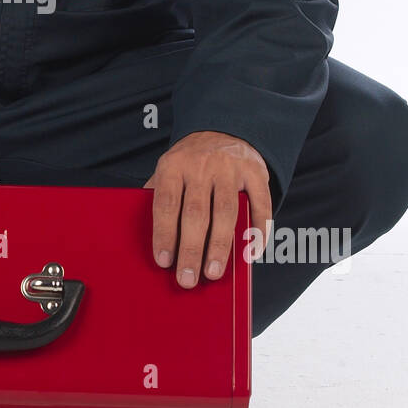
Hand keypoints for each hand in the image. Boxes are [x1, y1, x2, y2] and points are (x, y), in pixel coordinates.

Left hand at [144, 131, 271, 287]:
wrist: (224, 129)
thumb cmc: (190, 162)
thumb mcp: (168, 170)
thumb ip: (158, 197)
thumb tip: (147, 237)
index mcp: (173, 165)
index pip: (166, 203)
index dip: (164, 234)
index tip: (164, 262)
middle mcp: (201, 164)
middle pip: (195, 212)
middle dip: (191, 249)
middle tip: (187, 278)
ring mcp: (230, 167)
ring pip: (225, 211)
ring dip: (219, 246)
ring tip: (214, 272)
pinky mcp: (255, 171)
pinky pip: (260, 204)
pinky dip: (258, 230)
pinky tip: (252, 253)